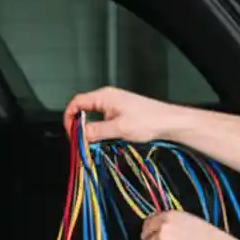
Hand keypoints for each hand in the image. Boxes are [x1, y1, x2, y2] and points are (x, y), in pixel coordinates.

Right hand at [63, 86, 193, 143]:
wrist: (170, 122)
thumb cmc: (150, 121)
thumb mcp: (119, 128)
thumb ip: (97, 131)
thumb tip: (80, 135)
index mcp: (104, 96)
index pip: (76, 102)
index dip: (69, 118)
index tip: (71, 134)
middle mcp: (108, 98)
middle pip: (83, 110)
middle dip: (80, 126)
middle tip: (82, 142)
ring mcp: (115, 106)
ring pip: (94, 118)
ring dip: (92, 131)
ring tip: (95, 144)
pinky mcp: (121, 114)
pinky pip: (104, 122)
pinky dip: (101, 131)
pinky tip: (107, 140)